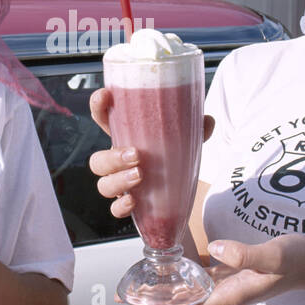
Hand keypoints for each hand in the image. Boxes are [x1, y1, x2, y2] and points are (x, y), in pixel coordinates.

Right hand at [88, 86, 213, 218]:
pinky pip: (114, 209)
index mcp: (126, 139)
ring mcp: (121, 185)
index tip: (106, 95)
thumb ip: (195, 129)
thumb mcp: (185, 140)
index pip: (103, 119)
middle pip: (97, 160)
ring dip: (118, 180)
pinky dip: (120, 207)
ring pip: (103, 184)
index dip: (98, 106)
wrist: (181, 193)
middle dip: (111, 157)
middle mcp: (118, 162)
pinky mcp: (127, 205)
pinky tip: (133, 202)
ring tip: (140, 175)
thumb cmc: (174, 158)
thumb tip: (207, 121)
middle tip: (135, 155)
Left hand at [140, 234, 304, 304]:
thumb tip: (215, 249)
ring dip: (165, 288)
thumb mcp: (275, 255)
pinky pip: (201, 278)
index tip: (135, 303)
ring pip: (189, 292)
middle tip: (126, 290)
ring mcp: (228, 286)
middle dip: (154, 301)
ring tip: (139, 277)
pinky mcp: (232, 272)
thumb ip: (246, 254)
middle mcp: (225, 295)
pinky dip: (183, 274)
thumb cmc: (297, 262)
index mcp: (230, 297)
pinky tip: (169, 263)